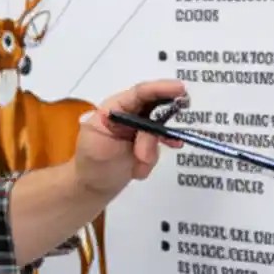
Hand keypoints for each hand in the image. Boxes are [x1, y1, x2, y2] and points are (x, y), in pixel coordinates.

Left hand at [72, 79, 186, 197]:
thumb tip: (152, 135)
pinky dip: (150, 160)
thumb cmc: (90, 162)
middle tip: (182, 110)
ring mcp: (140, 130)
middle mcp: (129, 115)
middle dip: (167, 110)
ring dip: (151, 148)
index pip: (139, 93)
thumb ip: (130, 137)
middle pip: (154, 106)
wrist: (93, 185)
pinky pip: (158, 149)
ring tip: (139, 160)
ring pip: (158, 131)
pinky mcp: (148, 145)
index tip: (179, 89)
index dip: (159, 89)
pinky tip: (139, 168)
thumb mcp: (101, 146)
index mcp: (113, 108)